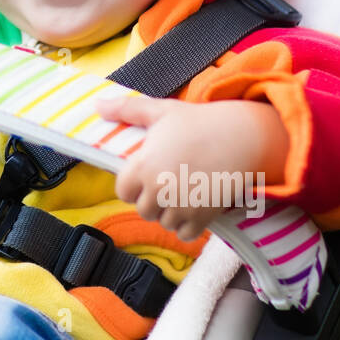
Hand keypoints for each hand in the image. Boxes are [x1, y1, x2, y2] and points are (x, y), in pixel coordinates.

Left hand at [94, 93, 289, 240]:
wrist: (242, 137)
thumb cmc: (198, 123)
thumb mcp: (161, 111)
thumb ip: (126, 110)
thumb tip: (96, 105)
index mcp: (143, 166)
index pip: (123, 192)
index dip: (133, 184)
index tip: (147, 175)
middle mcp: (158, 190)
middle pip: (144, 210)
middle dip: (153, 199)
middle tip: (169, 181)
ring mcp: (181, 206)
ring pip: (164, 223)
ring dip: (171, 212)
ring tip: (185, 191)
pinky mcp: (202, 218)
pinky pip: (185, 234)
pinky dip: (189, 225)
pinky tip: (196, 205)